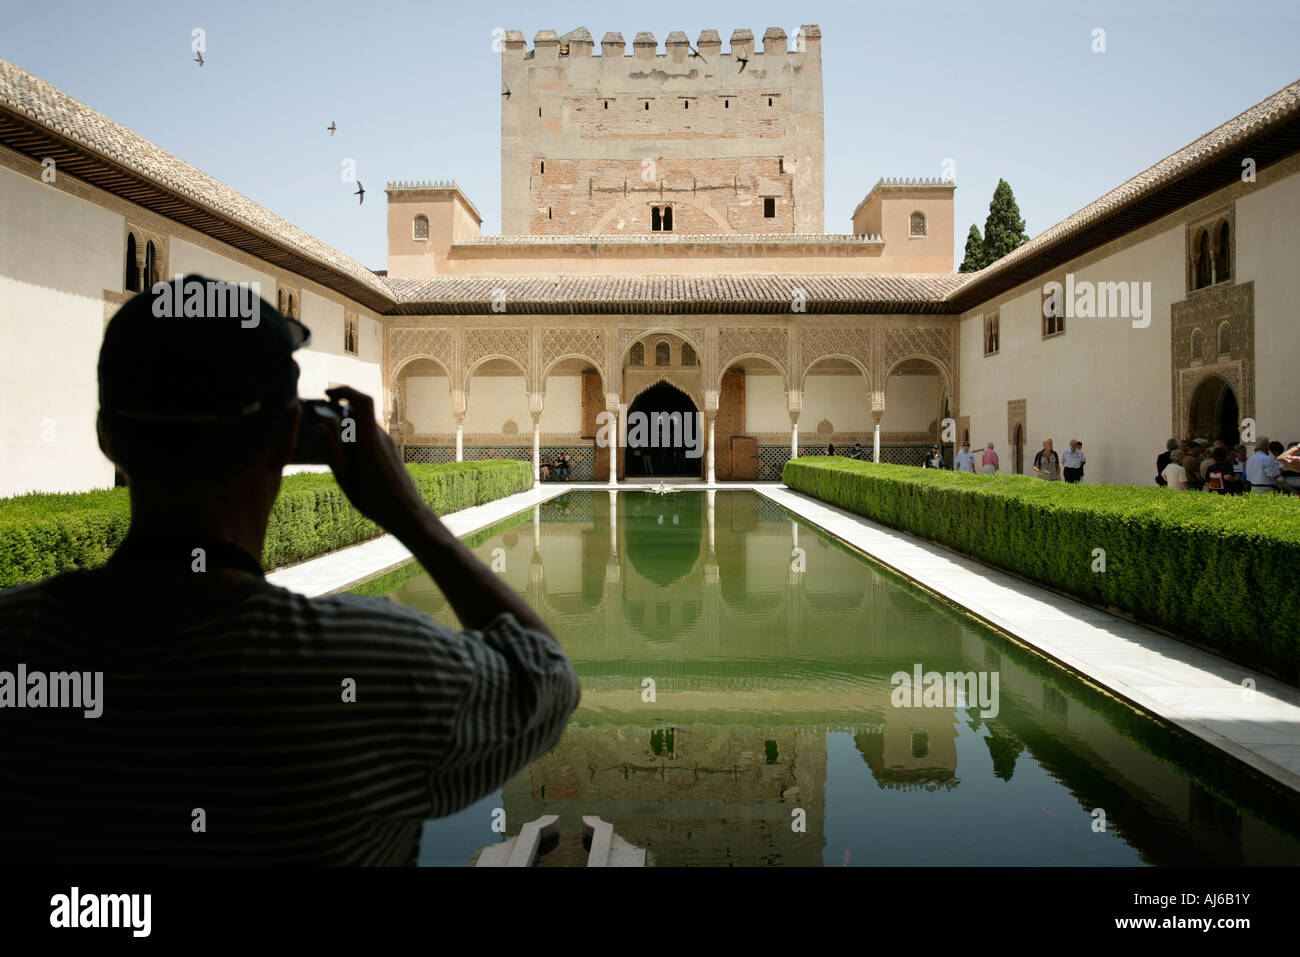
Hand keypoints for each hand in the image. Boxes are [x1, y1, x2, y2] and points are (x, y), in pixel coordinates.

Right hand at [316, 386, 430, 531]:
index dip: (346, 391)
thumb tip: (317, 427)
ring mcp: (388, 444)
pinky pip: (370, 437)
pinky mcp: (390, 452)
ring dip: (347, 430)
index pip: (363, 401)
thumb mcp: (346, 478)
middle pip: (359, 414)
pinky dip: (356, 440)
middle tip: (320, 427)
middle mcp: (382, 438)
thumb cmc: (376, 501)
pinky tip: (348, 461)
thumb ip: (331, 452)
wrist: (407, 514)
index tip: (327, 394)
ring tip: (332, 451)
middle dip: (339, 415)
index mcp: (370, 441)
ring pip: (364, 427)